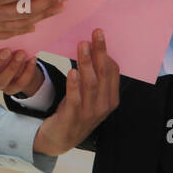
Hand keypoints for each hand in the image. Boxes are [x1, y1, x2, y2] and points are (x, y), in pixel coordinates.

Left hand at [31, 30, 119, 156]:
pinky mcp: (73, 118)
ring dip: (86, 63)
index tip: (98, 35)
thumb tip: (91, 49)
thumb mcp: (87, 94)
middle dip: (100, 52)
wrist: (59, 138)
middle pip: (103, 75)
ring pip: (90, 84)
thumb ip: (92, 76)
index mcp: (110, 98)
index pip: (112, 72)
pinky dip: (74, 85)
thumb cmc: (74, 111)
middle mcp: (103, 106)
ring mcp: (89, 113)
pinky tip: (72, 71)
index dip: (106, 53)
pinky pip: (75, 99)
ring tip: (82, 46)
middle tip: (95, 34)